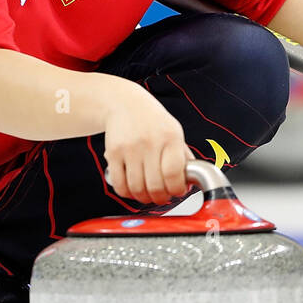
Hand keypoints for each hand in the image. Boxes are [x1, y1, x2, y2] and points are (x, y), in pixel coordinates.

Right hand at [102, 81, 194, 205]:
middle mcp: (150, 142)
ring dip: (144, 198)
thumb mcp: (174, 132)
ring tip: (148, 194)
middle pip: (155, 186)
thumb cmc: (153, 121)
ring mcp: (130, 148)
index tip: (177, 191)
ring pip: (137, 188)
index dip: (176, 189)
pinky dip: (127, 193)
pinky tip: (132, 189)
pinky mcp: (113, 153)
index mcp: (170, 137)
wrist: (125, 104)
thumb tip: (189, 183)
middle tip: (162, 196)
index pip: (174, 173)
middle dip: (160, 198)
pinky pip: (120, 184)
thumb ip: (183, 157)